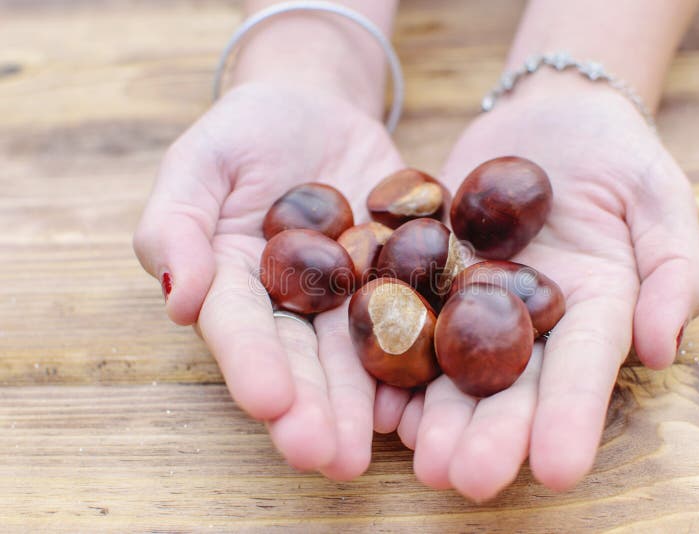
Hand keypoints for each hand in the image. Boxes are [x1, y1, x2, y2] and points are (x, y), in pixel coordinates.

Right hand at [133, 82, 411, 478]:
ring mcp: (352, 297)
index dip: (253, 366)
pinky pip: (417, 314)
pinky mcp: (402, 278)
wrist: (318, 109)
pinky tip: (434, 392)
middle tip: (330, 458)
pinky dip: (425, 353)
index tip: (268, 403)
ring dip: (367, 405)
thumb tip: (179, 297)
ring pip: (360, 356)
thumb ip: (175, 224)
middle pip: (304, 361)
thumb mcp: (200, 160)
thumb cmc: (246, 132)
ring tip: (377, 450)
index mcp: (236, 285)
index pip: (241, 330)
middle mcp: (294, 307)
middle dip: (316, 409)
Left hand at [398, 78, 698, 500]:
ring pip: (455, 366)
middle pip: (512, 384)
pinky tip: (377, 395)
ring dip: (436, 415)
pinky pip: (411, 316)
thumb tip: (660, 348)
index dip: (572, 418)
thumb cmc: (618, 154)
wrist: (548, 113)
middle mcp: (533, 320)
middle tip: (464, 481)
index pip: (584, 370)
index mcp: (595, 311)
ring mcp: (477, 300)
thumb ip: (676, 272)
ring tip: (419, 458)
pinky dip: (393, 357)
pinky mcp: (431, 273)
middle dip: (490, 434)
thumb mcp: (659, 199)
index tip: (559, 468)